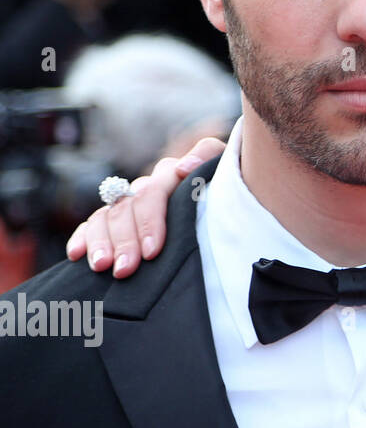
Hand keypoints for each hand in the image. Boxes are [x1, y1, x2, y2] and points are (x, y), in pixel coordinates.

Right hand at [65, 137, 226, 277]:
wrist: (224, 207)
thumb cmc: (226, 194)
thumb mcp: (223, 174)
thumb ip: (208, 158)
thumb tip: (183, 168)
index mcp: (171, 175)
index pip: (152, 193)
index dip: (150, 222)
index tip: (153, 251)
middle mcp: (146, 187)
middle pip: (127, 209)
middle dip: (124, 241)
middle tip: (125, 269)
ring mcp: (129, 202)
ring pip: (107, 216)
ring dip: (101, 241)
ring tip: (102, 266)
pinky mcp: (116, 219)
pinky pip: (92, 224)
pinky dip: (83, 237)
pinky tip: (77, 254)